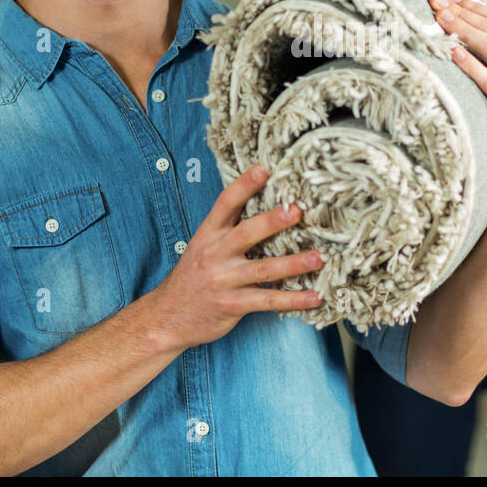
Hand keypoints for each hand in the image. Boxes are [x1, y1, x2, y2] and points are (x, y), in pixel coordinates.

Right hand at [149, 164, 322, 348]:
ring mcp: (224, 281)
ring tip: (319, 258)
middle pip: (246, 233)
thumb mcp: (202, 246)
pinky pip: (268, 301)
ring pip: (263, 269)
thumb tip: (265, 205)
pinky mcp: (233, 305)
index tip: (265, 168)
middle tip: (297, 210)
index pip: (226, 203)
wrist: (167, 318)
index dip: (245, 185)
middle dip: (272, 221)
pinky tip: (315, 297)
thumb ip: (228, 228)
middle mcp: (215, 254)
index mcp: (208, 234)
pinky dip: (293, 300)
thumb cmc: (193, 277)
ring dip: (294, 264)